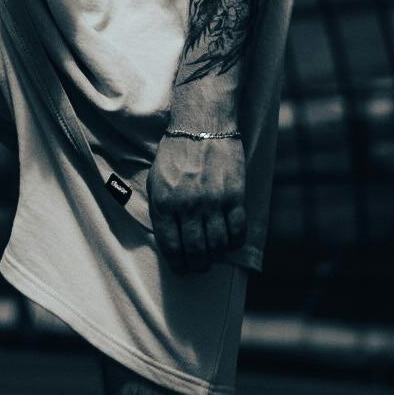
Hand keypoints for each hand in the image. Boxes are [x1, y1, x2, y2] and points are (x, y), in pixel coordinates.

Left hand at [148, 129, 245, 272]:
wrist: (202, 125)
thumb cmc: (175, 152)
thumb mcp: (156, 180)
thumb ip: (160, 209)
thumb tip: (168, 237)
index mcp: (165, 203)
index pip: (171, 246)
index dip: (177, 263)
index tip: (182, 269)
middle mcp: (188, 206)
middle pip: (196, 250)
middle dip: (198, 264)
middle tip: (200, 266)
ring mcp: (213, 202)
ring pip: (218, 244)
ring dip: (217, 255)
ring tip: (215, 255)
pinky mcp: (234, 196)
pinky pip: (237, 229)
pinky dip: (235, 241)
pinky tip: (231, 240)